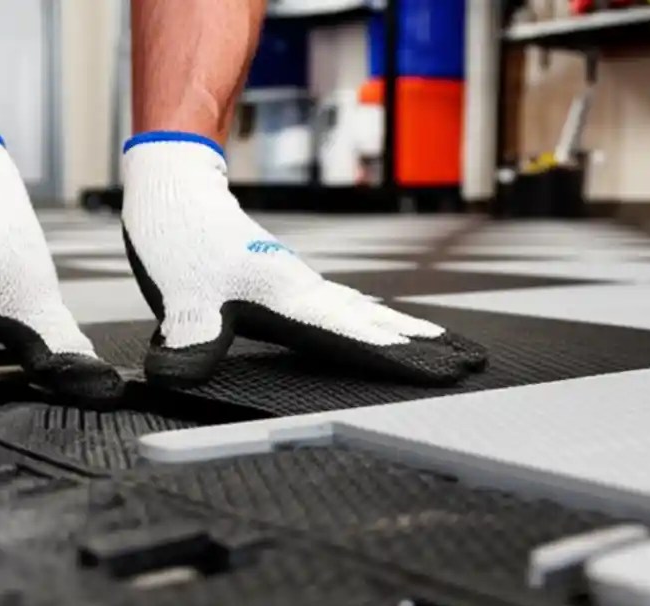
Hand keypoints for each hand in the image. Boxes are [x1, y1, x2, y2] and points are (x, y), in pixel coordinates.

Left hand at [121, 138, 487, 387]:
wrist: (177, 184)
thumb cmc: (177, 237)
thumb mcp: (177, 296)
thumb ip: (188, 338)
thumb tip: (176, 377)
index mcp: (290, 300)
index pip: (358, 338)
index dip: (404, 359)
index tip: (447, 372)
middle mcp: (306, 291)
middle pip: (379, 325)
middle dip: (427, 348)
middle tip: (474, 363)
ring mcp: (301, 283)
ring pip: (369, 312)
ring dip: (409, 332)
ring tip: (451, 347)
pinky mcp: (289, 280)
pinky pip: (348, 304)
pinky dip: (377, 318)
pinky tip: (384, 323)